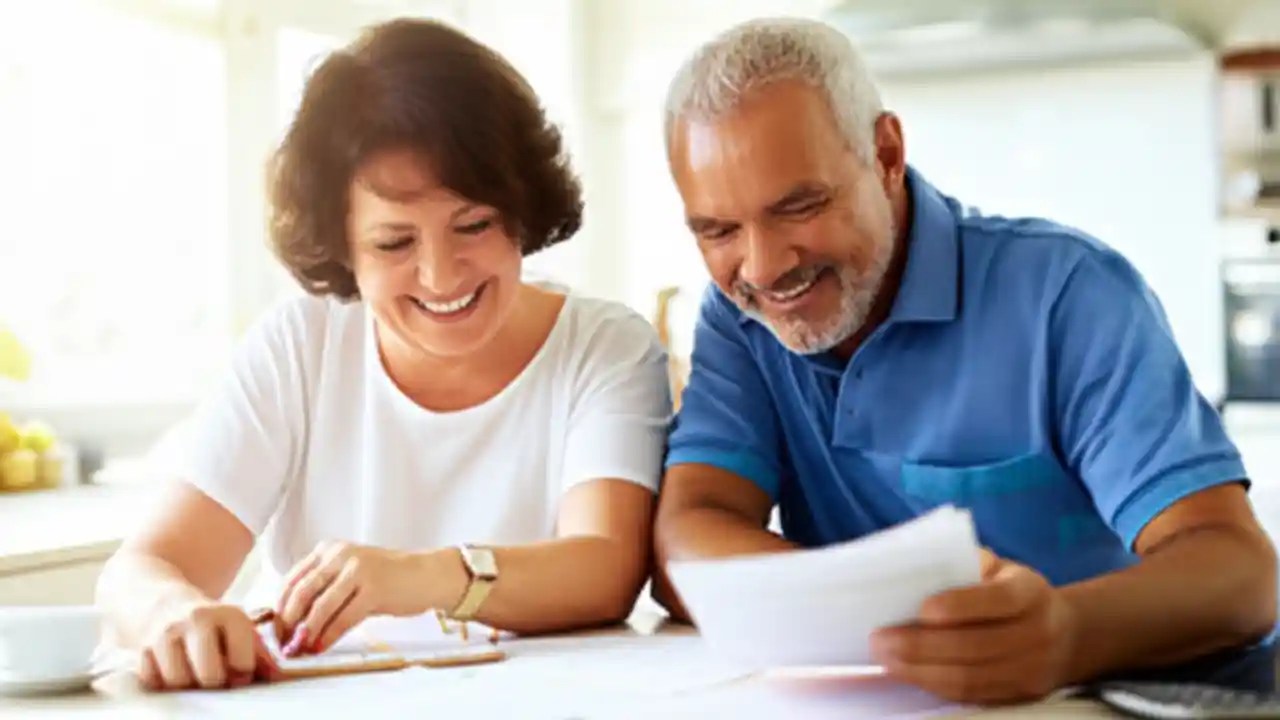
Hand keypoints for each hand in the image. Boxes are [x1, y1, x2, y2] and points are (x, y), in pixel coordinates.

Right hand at [137, 601, 279, 690]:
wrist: (162, 601)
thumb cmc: (211, 625)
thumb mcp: (239, 630)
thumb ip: (260, 655)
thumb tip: (277, 678)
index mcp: (230, 615)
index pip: (242, 663)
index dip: (242, 675)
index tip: (239, 672)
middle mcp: (198, 620)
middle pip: (209, 676)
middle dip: (214, 684)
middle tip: (215, 678)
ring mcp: (167, 632)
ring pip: (179, 681)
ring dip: (187, 685)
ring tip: (193, 673)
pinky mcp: (142, 646)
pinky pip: (153, 681)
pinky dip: (163, 683)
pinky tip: (171, 670)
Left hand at [275, 541, 429, 655]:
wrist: (425, 575)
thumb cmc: (386, 578)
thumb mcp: (349, 573)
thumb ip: (323, 588)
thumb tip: (292, 621)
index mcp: (329, 548)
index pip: (292, 578)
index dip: (279, 607)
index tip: (275, 629)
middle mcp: (340, 554)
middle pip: (301, 592)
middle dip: (288, 622)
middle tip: (284, 643)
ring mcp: (358, 570)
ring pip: (320, 607)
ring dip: (307, 632)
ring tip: (301, 649)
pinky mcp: (374, 589)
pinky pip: (343, 618)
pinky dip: (328, 636)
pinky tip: (322, 647)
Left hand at [870, 551, 1077, 704]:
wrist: (1066, 635)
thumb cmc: (1013, 591)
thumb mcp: (1000, 567)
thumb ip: (967, 564)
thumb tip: (920, 567)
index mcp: (1031, 592)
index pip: (998, 600)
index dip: (960, 606)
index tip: (922, 609)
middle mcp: (1037, 633)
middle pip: (975, 646)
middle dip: (921, 646)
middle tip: (880, 640)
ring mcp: (1031, 669)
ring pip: (969, 677)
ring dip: (920, 671)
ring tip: (885, 659)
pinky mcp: (1019, 695)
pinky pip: (971, 695)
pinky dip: (934, 685)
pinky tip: (908, 673)